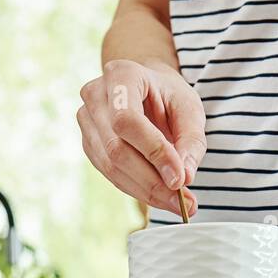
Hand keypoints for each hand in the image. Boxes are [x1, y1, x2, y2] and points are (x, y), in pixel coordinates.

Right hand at [77, 59, 206, 214]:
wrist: (145, 87)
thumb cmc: (168, 94)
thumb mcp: (189, 109)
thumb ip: (190, 142)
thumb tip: (184, 178)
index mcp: (121, 75)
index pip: (128, 120)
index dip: (153, 152)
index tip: (180, 179)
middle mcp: (96, 96)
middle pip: (117, 149)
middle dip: (152, 181)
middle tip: (183, 201)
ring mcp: (87, 121)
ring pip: (111, 167)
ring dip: (146, 191)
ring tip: (177, 203)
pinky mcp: (88, 144)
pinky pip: (110, 174)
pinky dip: (137, 189)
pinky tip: (160, 196)